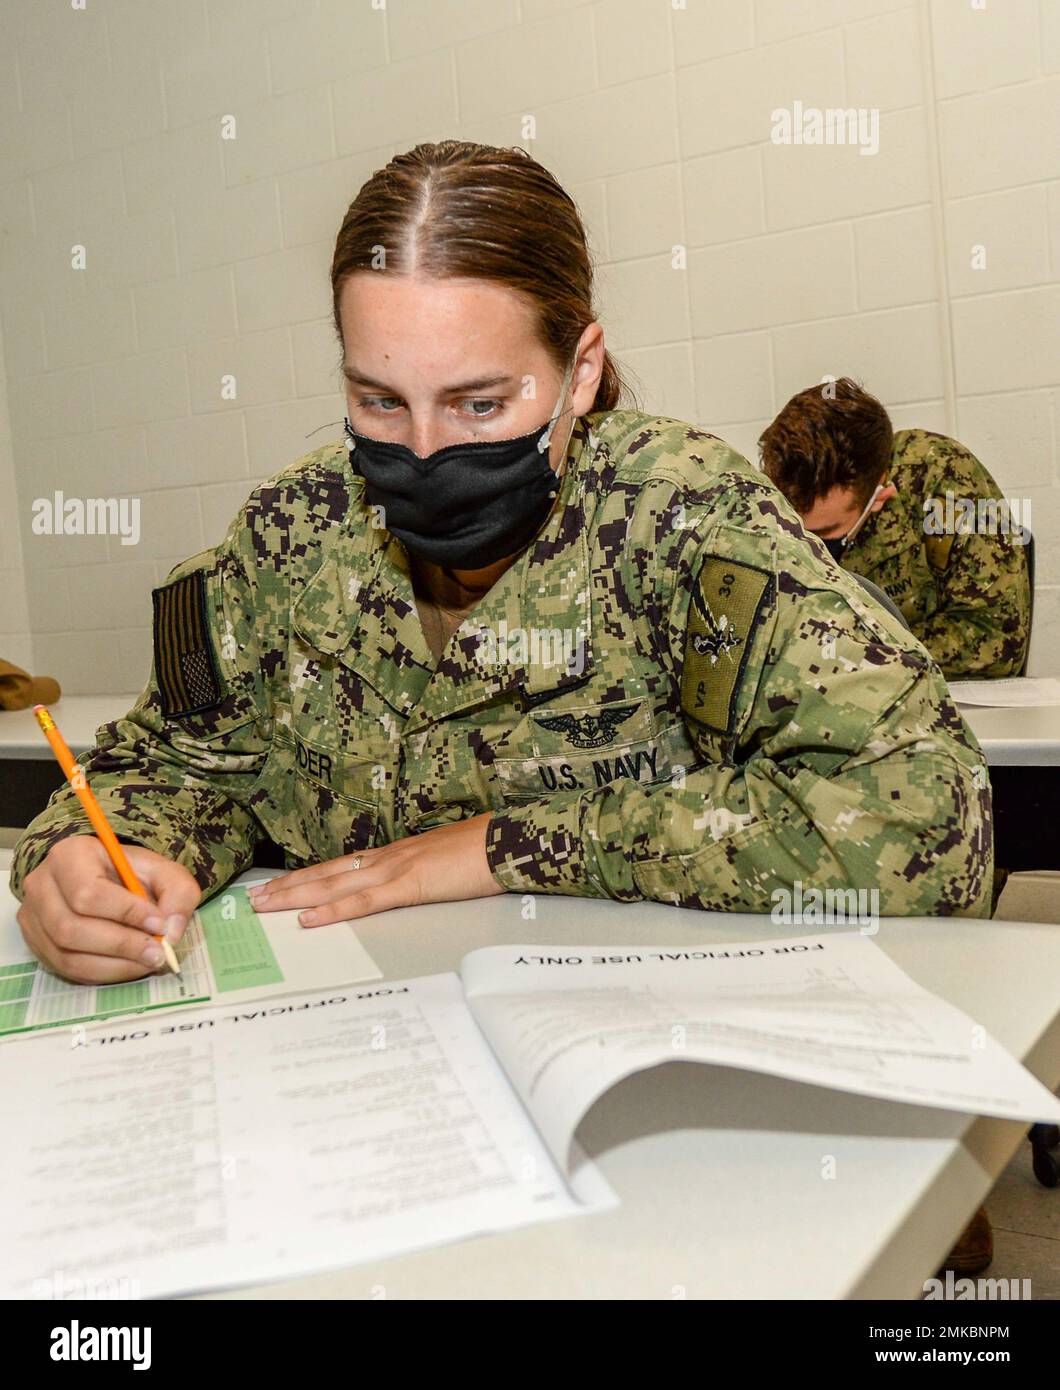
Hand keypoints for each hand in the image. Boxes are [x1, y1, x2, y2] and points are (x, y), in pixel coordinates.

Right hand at [17, 834, 200, 984]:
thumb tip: (170, 931)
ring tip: (147, 961)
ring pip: (67, 954)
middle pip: (70, 927)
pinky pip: (66, 968)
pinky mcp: (36, 943)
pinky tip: (129, 965)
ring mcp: (33, 916)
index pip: (88, 892)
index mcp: (70, 855)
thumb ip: (177, 894)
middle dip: (120, 945)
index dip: (125, 913)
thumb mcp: (165, 871)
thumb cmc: (133, 873)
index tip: (159, 924)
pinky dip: (103, 973)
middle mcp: (41, 885)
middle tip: (157, 952)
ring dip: (114, 964)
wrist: (108, 879)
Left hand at [247, 812, 504, 925]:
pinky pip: (362, 903)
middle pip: (326, 874)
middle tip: (253, 898)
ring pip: (333, 885)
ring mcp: (395, 870)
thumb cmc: (484, 851)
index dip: (307, 877)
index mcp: (395, 855)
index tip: (279, 885)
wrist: (508, 840)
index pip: (341, 868)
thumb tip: (416, 886)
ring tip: (263, 905)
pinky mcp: (408, 886)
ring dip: (294, 896)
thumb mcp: (446, 864)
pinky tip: (307, 919)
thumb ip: (425, 874)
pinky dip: (331, 912)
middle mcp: (386, 859)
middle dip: (287, 886)